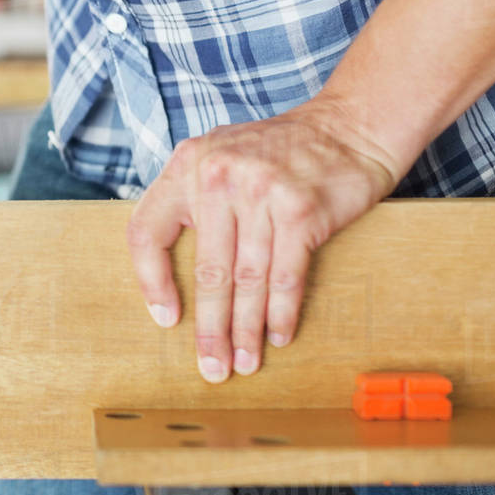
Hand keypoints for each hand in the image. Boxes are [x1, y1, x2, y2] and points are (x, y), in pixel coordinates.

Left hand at [126, 97, 399, 382]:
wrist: (347, 128)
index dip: (150, 281)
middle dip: (209, 327)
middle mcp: (216, 175)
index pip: (146, 231)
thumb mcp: (219, 158)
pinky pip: (285, 275)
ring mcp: (259, 190)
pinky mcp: (300, 208)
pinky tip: (278, 335)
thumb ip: (193, 199)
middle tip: (212, 366)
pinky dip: (281, 313)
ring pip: (246, 279)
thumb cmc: (279, 153)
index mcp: (186, 164)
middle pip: (205, 269)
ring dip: (246, 330)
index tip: (166, 319)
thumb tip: (170, 272)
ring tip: (245, 362)